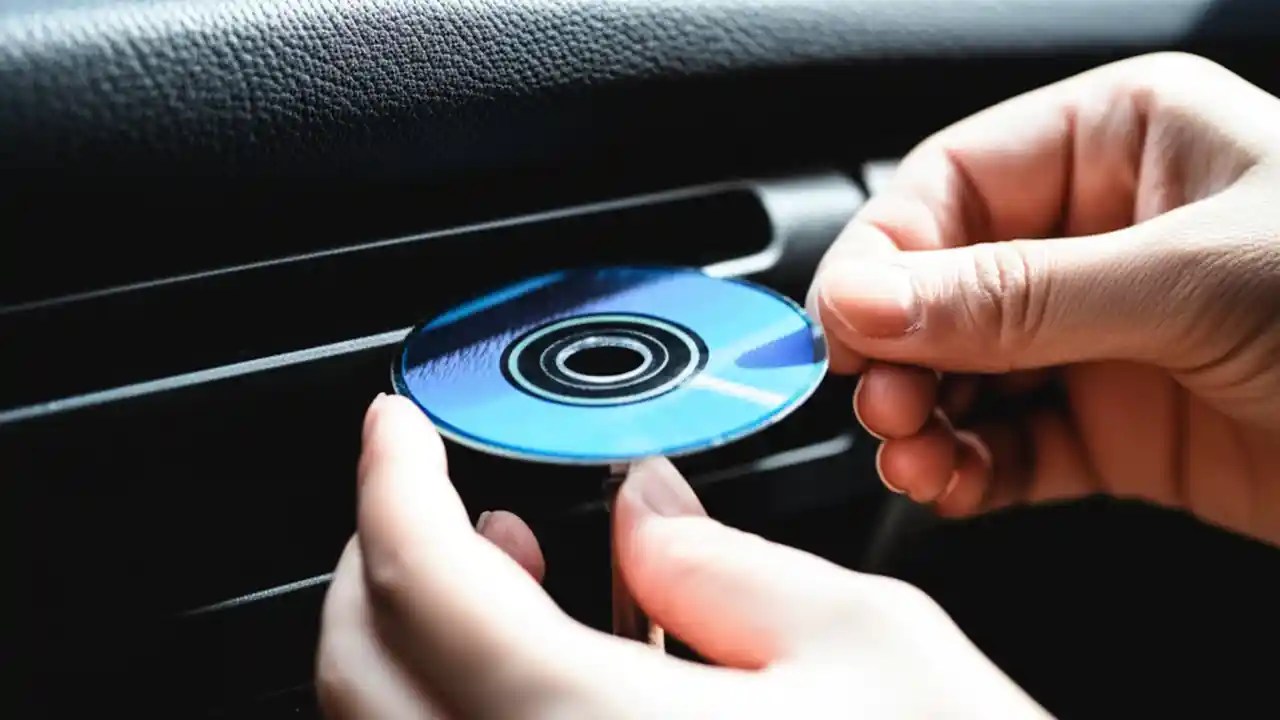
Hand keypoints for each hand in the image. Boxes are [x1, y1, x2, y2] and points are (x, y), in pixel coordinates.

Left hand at [316, 394, 1048, 718]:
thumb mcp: (870, 647)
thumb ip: (722, 563)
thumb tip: (644, 505)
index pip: (419, 581)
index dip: (392, 477)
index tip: (398, 425)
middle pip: (360, 675)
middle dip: (378, 560)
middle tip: (431, 490)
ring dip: (421, 639)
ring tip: (504, 559)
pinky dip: (466, 711)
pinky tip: (545, 669)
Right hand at [808, 52, 1279, 544]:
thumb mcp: (1196, 279)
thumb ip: (1020, 297)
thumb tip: (871, 302)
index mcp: (1119, 141)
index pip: (952, 184)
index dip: (886, 253)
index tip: (846, 322)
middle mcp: (1098, 233)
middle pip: (943, 284)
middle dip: (901, 347)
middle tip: (884, 399)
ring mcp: (1100, 336)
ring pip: (963, 372)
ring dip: (923, 416)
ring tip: (914, 449)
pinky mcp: (1114, 427)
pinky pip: (1008, 444)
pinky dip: (967, 469)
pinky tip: (951, 481)